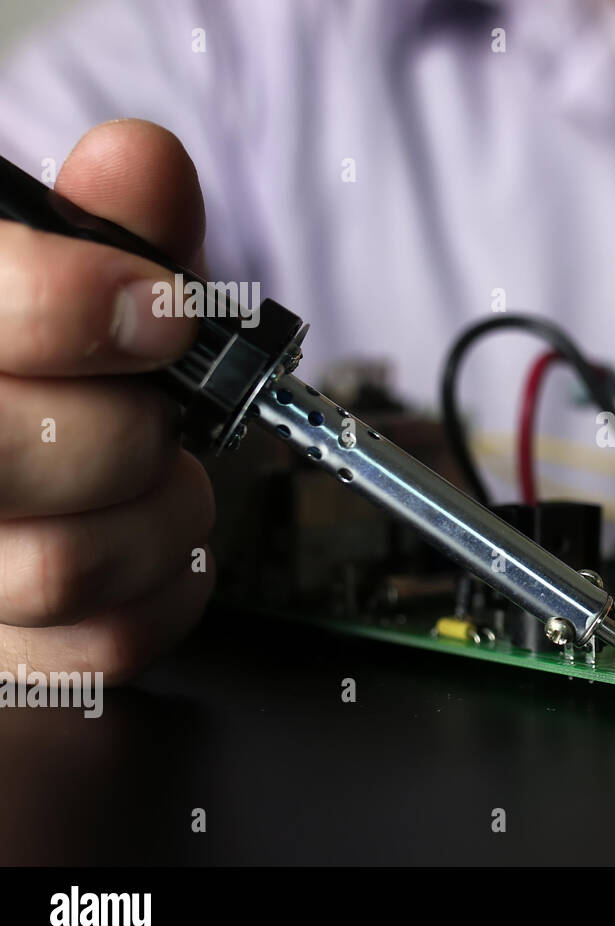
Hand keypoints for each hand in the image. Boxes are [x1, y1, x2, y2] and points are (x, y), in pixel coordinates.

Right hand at [0, 119, 214, 683]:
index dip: (69, 308)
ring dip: (164, 514)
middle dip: (131, 428)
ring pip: (63, 568)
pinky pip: (102, 646)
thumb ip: (109, 219)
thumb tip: (141, 163)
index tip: (162, 310)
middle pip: (18, 453)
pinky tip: (160, 547)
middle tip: (155, 411)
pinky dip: (169, 592)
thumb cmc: (43, 361)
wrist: (29, 449)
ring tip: (162, 477)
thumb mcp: (73, 266)